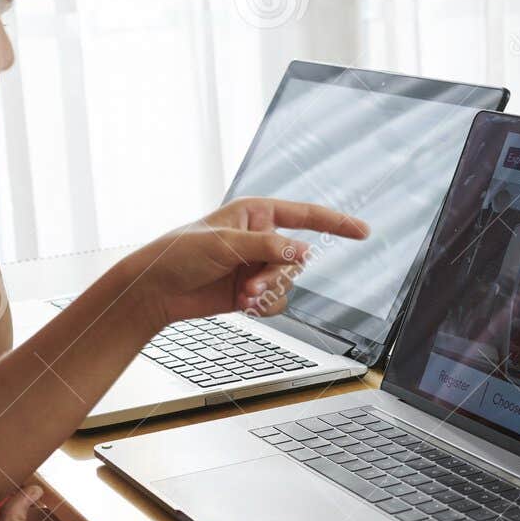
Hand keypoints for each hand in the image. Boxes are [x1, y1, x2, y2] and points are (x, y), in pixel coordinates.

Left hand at [115, 197, 368, 327]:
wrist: (156, 290)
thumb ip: (268, 246)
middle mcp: (262, 239)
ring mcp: (258, 267)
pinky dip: (264, 306)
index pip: (306, 215)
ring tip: (243, 296)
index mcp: (257, 213)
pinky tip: (243, 305)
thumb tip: (305, 252)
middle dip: (278, 275)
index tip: (363, 231)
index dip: (337, 223)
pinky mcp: (252, 292)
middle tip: (252, 285)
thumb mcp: (226, 243)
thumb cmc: (180, 253)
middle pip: (297, 259)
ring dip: (269, 292)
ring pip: (288, 283)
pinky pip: (276, 302)